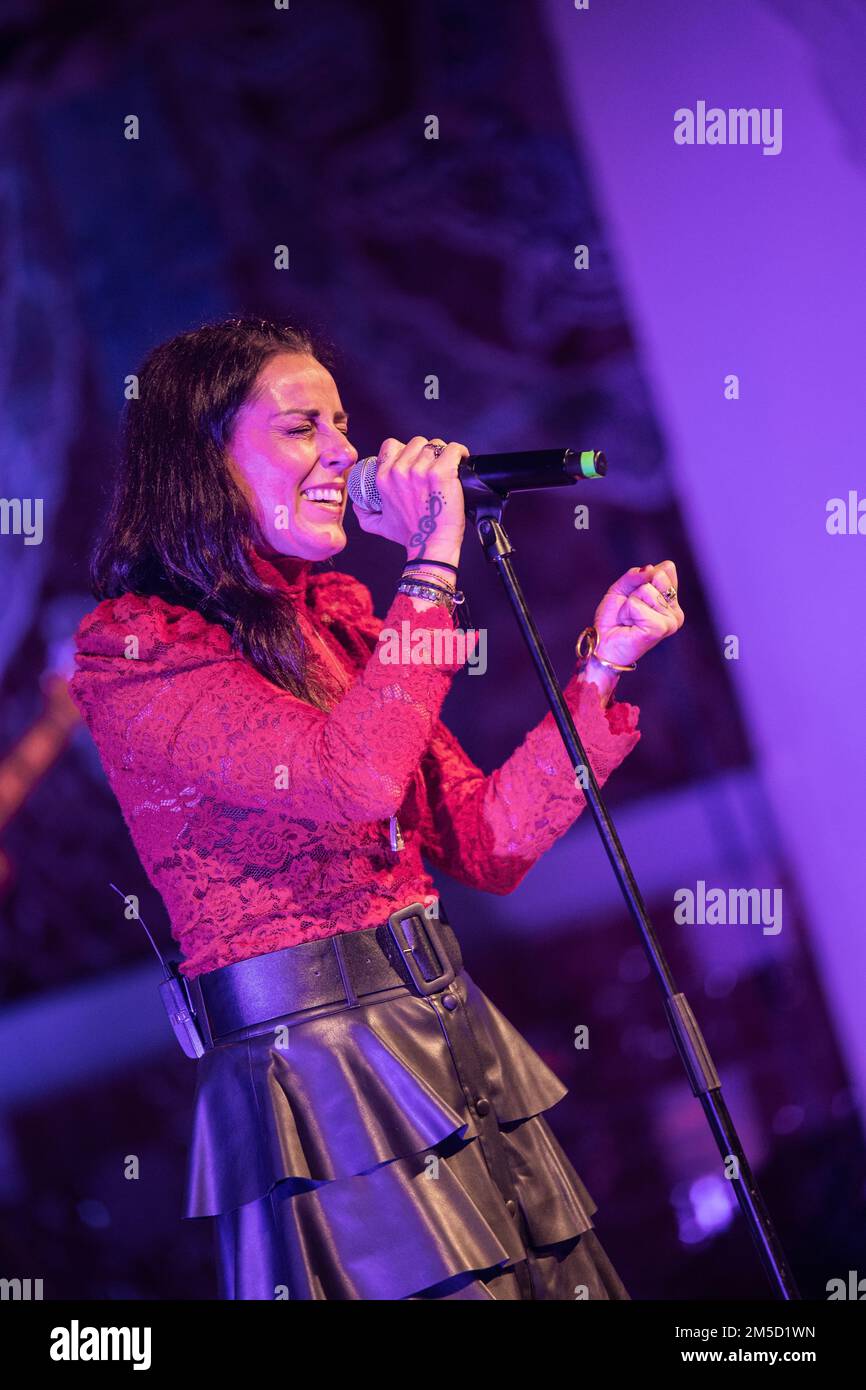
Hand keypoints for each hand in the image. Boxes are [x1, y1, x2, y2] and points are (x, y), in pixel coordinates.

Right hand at [351, 436, 467, 563]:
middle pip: (416, 442)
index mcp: (384, 478)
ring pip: (435, 445)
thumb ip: (364, 514)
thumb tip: (358, 505)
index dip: (405, 450)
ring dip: (443, 454)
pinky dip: (459, 453)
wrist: (431, 545)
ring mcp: (421, 471)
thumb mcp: (378, 525)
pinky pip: (453, 449)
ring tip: (447, 468)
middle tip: (433, 468)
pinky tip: (460, 460)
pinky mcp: (442, 473)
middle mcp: (400, 471)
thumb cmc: (410, 535)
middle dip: (426, 452)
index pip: (391, 445)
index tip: (414, 460)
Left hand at [591, 561, 683, 666]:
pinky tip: (629, 625)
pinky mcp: (660, 629)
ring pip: (646, 590)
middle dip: (636, 590)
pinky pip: (638, 605)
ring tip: (629, 619)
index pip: (666, 569)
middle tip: (631, 610)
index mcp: (671, 601)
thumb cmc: (614, 618)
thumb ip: (635, 574)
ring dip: (629, 603)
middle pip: (658, 576)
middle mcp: (676, 612)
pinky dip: (627, 612)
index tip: (635, 597)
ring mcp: (671, 621)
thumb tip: (650, 569)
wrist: (603, 643)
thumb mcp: (622, 588)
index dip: (643, 578)